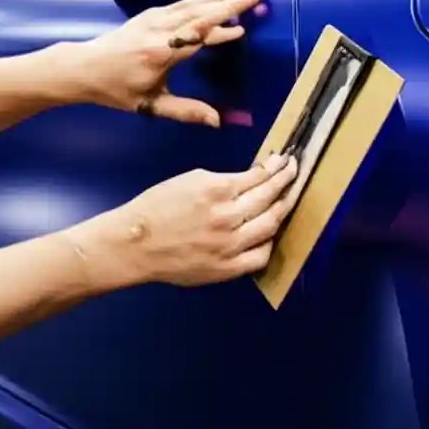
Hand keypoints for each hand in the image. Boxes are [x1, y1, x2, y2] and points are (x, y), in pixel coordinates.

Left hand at [72, 0, 263, 125]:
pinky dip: (198, 0)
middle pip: (199, 13)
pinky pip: (179, 4)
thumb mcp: (151, 105)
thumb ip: (185, 111)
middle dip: (228, 3)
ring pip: (190, 4)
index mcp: (160, 53)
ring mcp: (152, 19)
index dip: (220, 32)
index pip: (197, 38)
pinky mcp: (148, 15)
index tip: (241, 29)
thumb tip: (216, 121)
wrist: (85, 67)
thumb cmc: (117, 89)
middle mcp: (158, 31)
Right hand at [75, 153, 299, 288]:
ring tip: (289, 197)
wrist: (135, 244)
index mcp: (216, 190)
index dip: (276, 167)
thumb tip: (250, 179)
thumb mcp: (190, 180)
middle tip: (294, 172)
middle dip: (286, 182)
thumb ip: (222, 180)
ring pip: (270, 225)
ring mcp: (230, 245)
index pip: (258, 176)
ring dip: (284, 208)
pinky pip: (260, 256)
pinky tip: (271, 233)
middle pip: (270, 197)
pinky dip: (269, 242)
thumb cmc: (156, 208)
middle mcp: (227, 216)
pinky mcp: (227, 268)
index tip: (284, 161)